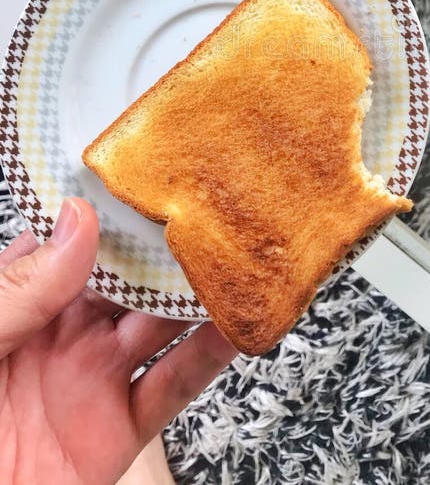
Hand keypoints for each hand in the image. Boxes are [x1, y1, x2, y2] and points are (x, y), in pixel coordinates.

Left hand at [0, 199, 236, 484]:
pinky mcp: (118, 430)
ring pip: (160, 323)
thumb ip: (19, 290)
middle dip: (168, 243)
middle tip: (214, 208)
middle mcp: (64, 332)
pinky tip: (235, 327)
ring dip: (199, 293)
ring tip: (237, 256)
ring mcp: (94, 378)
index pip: (74, 239)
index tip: (155, 172)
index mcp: (21, 301)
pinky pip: (172, 387)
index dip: (113, 208)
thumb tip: (79, 219)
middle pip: (129, 276)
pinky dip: (209, 358)